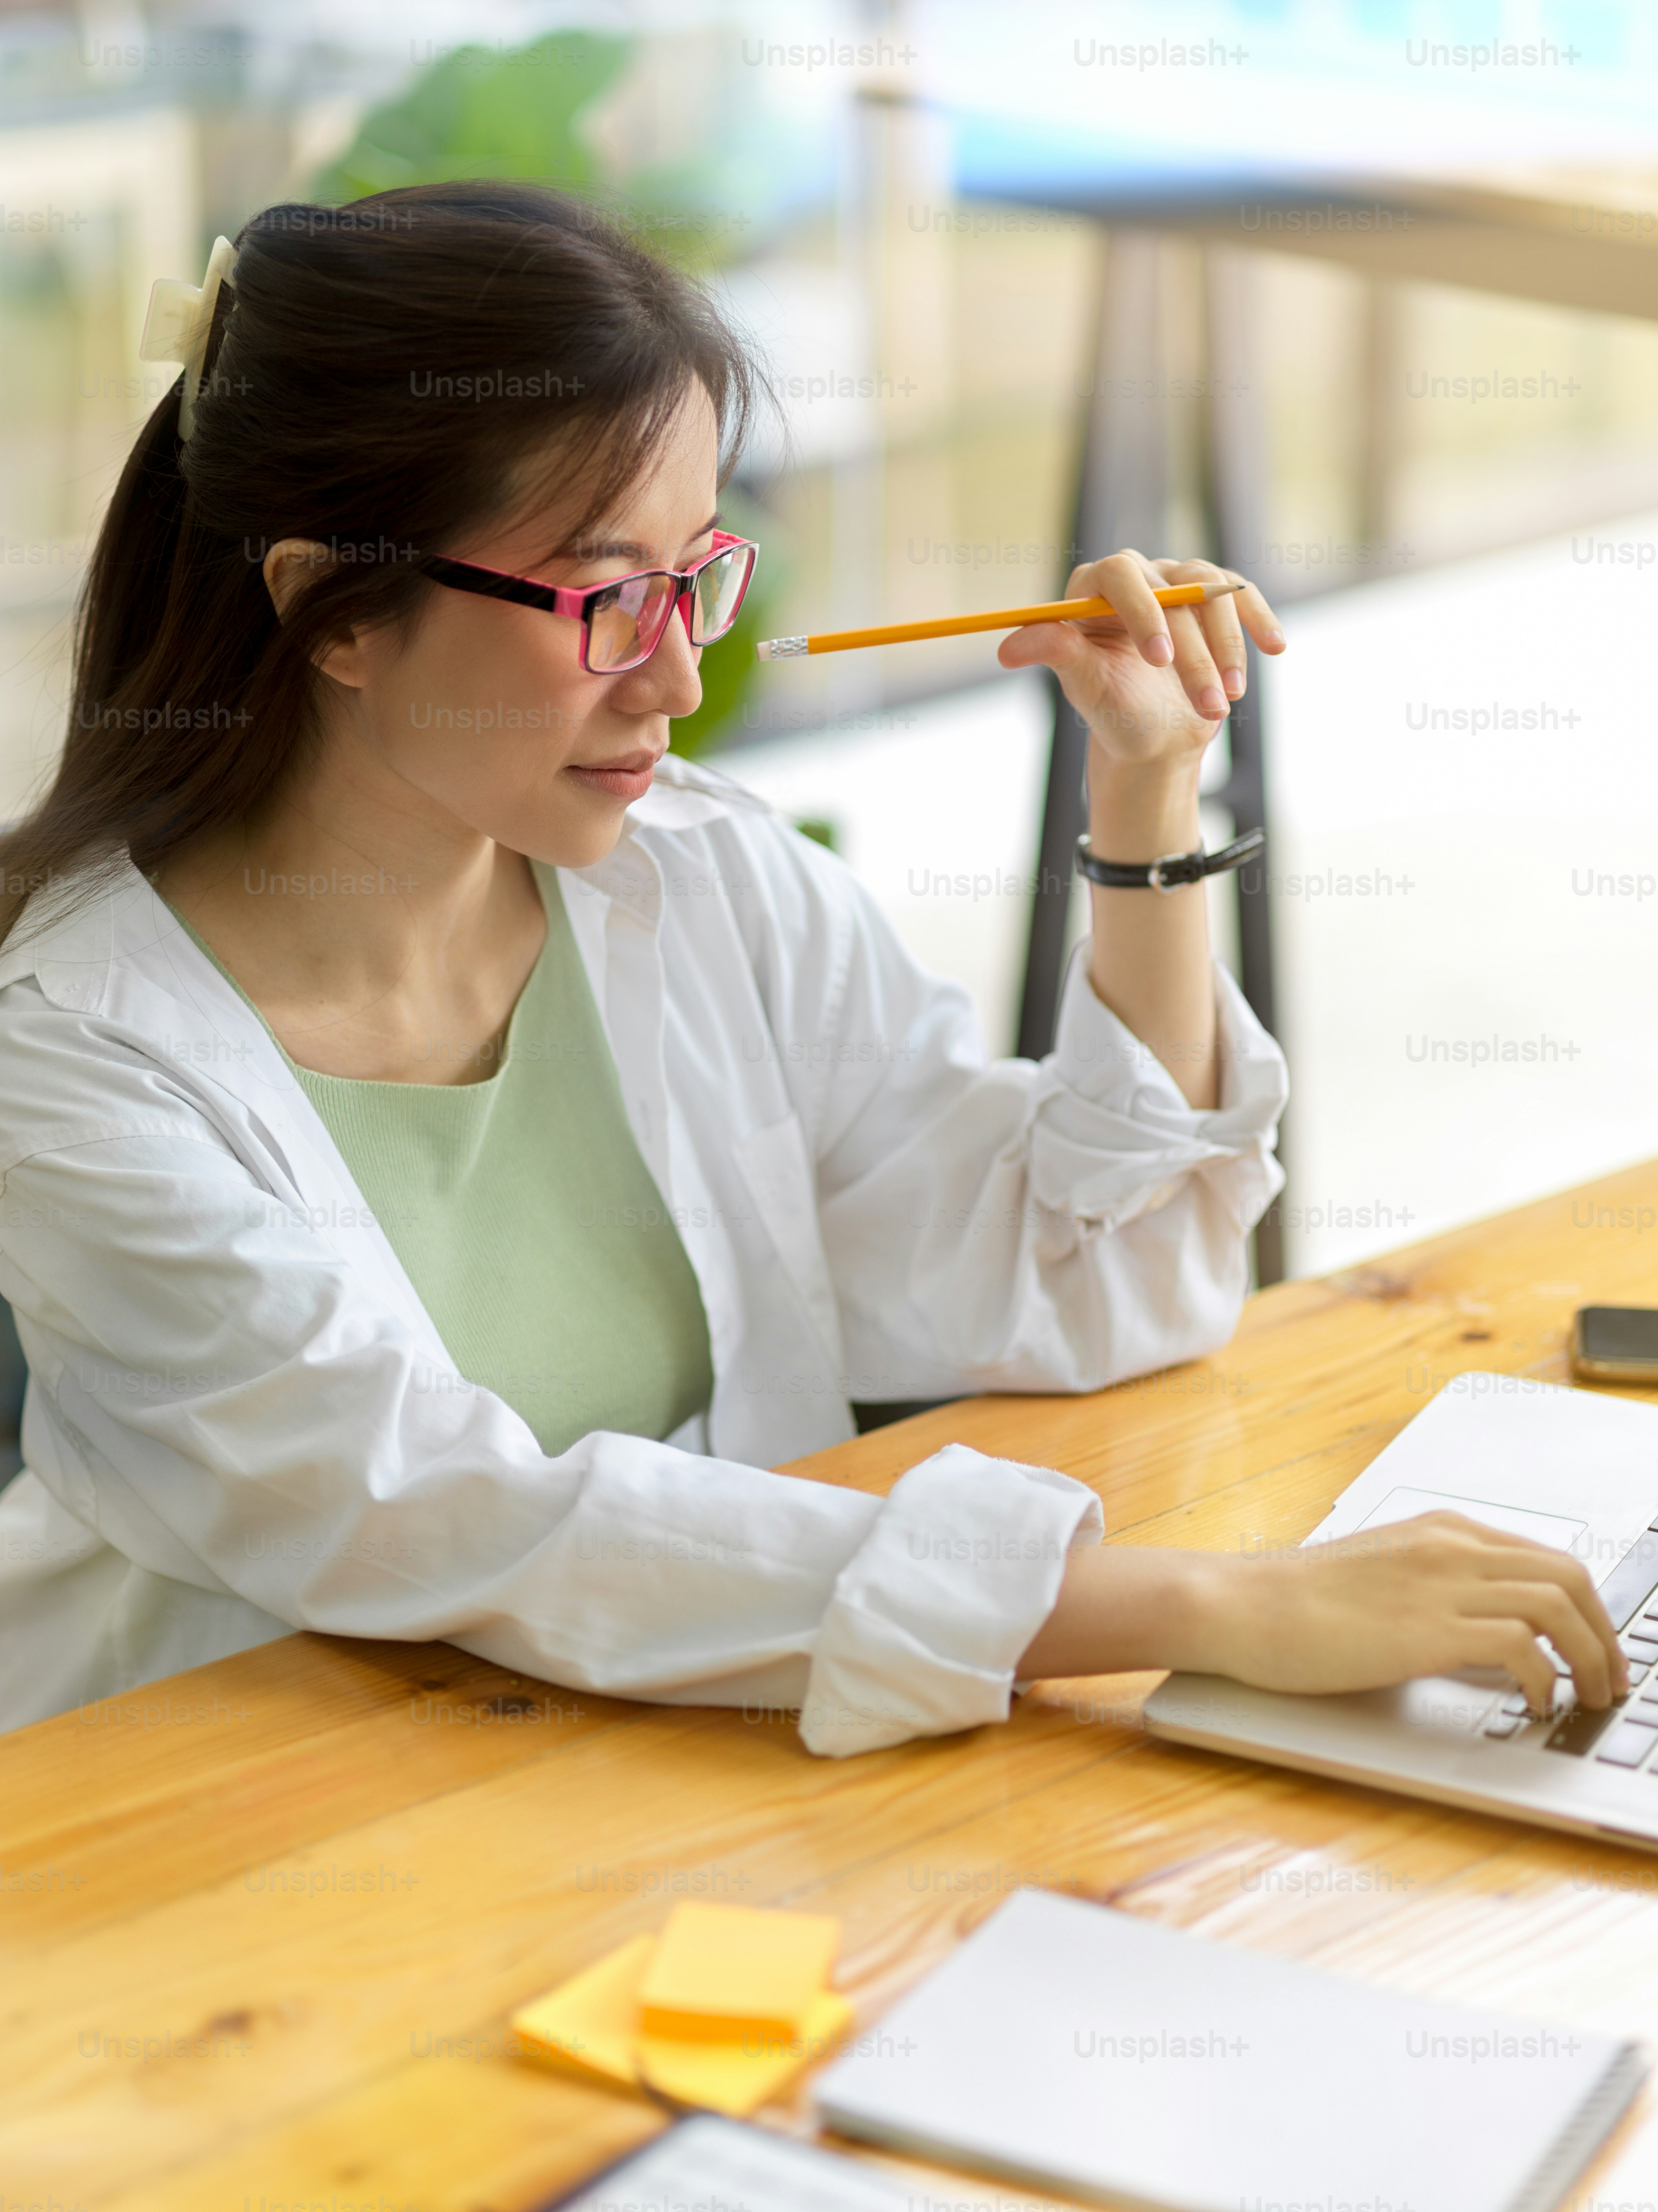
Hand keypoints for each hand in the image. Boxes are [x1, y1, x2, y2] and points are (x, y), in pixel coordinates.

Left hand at [996, 550, 1285, 772]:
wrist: (1154, 737)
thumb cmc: (1113, 712)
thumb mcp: (1085, 688)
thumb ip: (1056, 657)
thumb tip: (1007, 648)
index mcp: (1093, 591)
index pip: (1118, 578)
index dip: (1142, 612)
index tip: (1160, 659)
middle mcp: (1136, 577)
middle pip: (1173, 593)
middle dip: (1193, 654)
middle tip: (1207, 704)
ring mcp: (1179, 584)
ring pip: (1213, 595)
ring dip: (1226, 650)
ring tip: (1227, 701)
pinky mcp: (1216, 601)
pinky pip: (1242, 598)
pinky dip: (1259, 622)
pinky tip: (1276, 647)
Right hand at [1019, 1512, 1626, 1716]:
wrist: (1241, 1605)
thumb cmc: (1296, 1601)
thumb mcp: (1382, 1577)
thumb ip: (1436, 1591)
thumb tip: (1489, 1637)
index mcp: (1440, 1530)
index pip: (1546, 1557)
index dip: (1588, 1608)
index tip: (1597, 1649)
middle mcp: (1449, 1546)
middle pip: (1569, 1575)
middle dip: (1606, 1633)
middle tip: (1608, 1680)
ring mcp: (1439, 1583)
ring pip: (1558, 1604)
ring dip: (1589, 1658)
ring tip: (1586, 1697)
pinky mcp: (1425, 1628)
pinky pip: (1520, 1646)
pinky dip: (1544, 1679)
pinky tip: (1535, 1703)